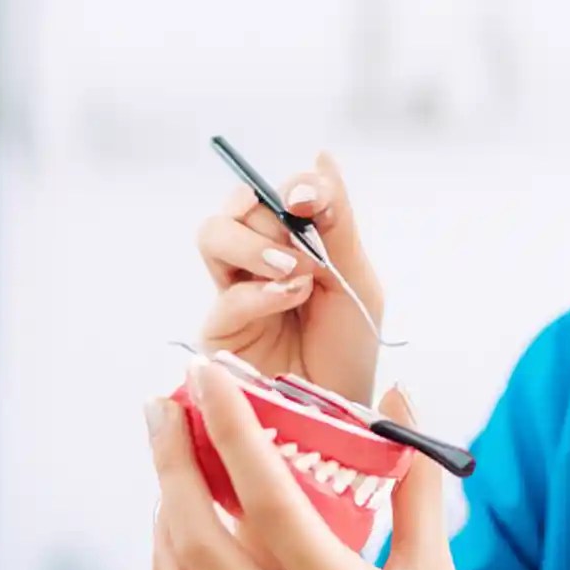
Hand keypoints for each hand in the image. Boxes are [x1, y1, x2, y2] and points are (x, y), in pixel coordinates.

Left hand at [146, 358, 476, 569]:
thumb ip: (414, 491)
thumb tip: (400, 400)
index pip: (271, 503)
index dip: (234, 433)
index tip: (209, 378)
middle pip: (199, 541)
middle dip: (171, 465)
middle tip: (164, 408)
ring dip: (163, 516)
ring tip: (172, 466)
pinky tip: (174, 538)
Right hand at [196, 153, 382, 404]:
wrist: (340, 412)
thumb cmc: (349, 349)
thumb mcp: (356, 280)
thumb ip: (337, 222)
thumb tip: (322, 156)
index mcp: (294, 244)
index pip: (279, 193)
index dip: (293, 187)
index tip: (310, 199)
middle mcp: (258, 261)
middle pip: (238, 206)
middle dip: (272, 216)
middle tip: (305, 244)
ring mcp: (234, 293)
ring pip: (213, 234)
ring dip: (253, 242)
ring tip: (294, 269)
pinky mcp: (218, 331)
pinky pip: (226, 293)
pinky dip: (261, 290)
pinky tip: (290, 296)